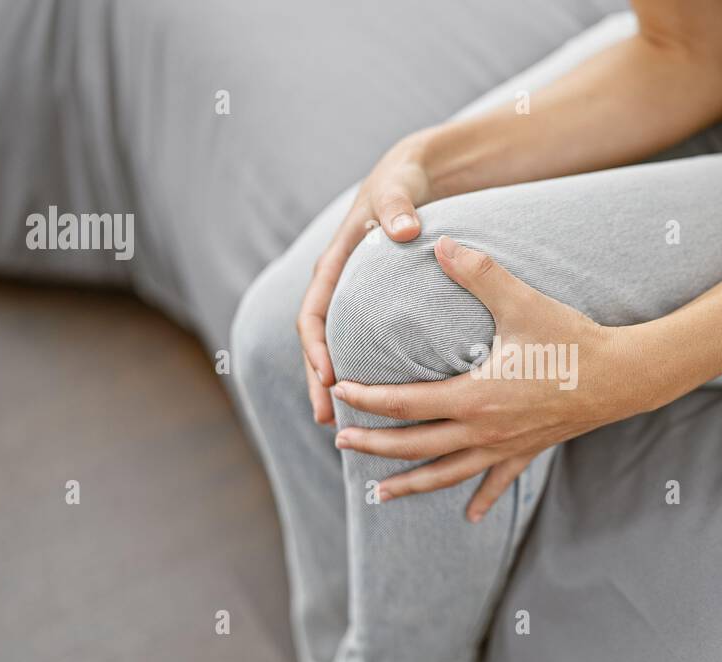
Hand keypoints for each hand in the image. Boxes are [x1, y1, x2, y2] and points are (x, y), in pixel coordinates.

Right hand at [297, 135, 434, 424]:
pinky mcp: (367, 305)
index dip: (316, 347)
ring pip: (332, 348)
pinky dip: (357, 371)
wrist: (409, 178)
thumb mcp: (398, 189)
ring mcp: (350, 298)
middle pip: (316, 343)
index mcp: (334, 264)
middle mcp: (335, 286)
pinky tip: (375, 401)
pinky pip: (356, 343)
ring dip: (333, 386)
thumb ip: (397, 206)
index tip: (327, 375)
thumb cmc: (402, 183)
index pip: (313, 313)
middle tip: (327, 418)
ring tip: (340, 424)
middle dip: (318, 381)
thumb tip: (403, 229)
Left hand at [330, 236, 655, 520]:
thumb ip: (479, 272)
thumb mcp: (522, 302)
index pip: (405, 403)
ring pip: (447, 474)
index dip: (368, 399)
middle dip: (374, 446)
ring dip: (411, 484)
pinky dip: (482, 499)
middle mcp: (483, 430)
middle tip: (340, 441)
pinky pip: (498, 481)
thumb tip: (440, 243)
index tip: (341, 391)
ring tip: (379, 494)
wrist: (623, 377)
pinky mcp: (528, 451)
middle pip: (415, 447)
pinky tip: (469, 515)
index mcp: (474, 396)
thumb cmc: (572, 339)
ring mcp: (505, 447)